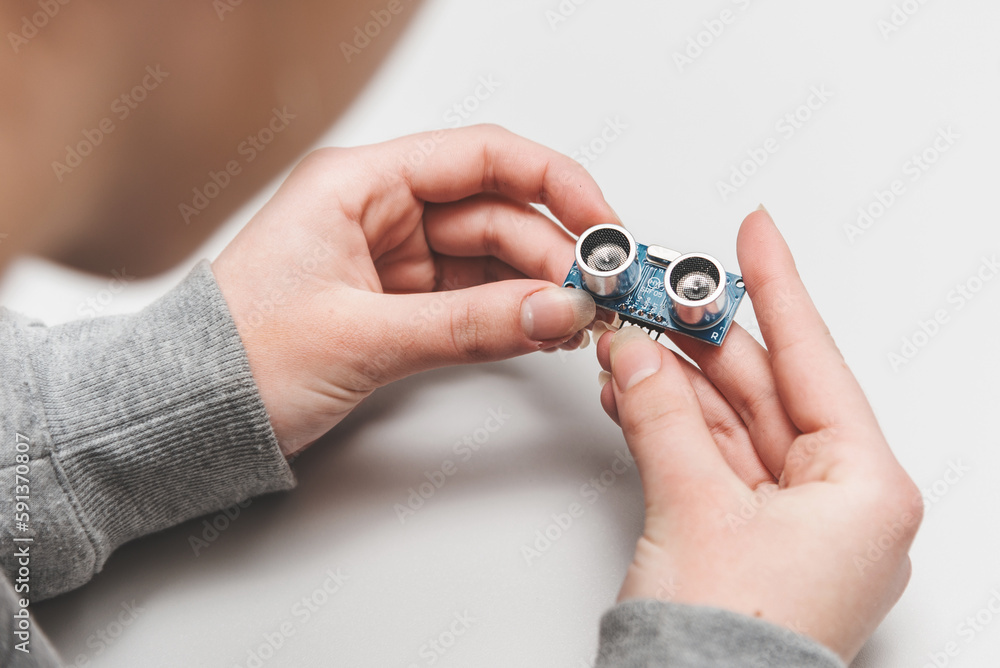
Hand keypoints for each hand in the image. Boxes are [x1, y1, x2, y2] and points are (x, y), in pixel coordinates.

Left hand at [213, 125, 616, 455]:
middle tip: (593, 293)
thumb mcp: (361, 338)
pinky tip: (539, 328)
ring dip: (535, 286)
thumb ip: (468, 325)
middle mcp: (375, 211)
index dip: (552, 183)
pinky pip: (468, 295)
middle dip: (550, 250)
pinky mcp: (393, 301)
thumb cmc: (233, 361)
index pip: (478, 158)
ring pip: (486, 256)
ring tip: (574, 319)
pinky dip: (507, 313)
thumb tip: (553, 312)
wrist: (188, 418)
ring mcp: (388, 257)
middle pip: (492, 211)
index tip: (600, 221)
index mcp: (355, 185)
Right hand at [595, 207, 921, 661]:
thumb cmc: (730, 645)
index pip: (815, 360)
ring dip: (676, 385)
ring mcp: (797, 523)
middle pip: (767, 391)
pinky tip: (638, 394)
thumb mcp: (692, 503)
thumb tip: (638, 352)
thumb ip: (662, 411)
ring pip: (733, 425)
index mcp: (866, 488)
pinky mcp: (753, 540)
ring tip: (631, 343)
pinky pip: (714, 461)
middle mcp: (842, 504)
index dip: (779, 288)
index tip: (759, 233)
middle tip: (661, 294)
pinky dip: (673, 427)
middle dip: (703, 341)